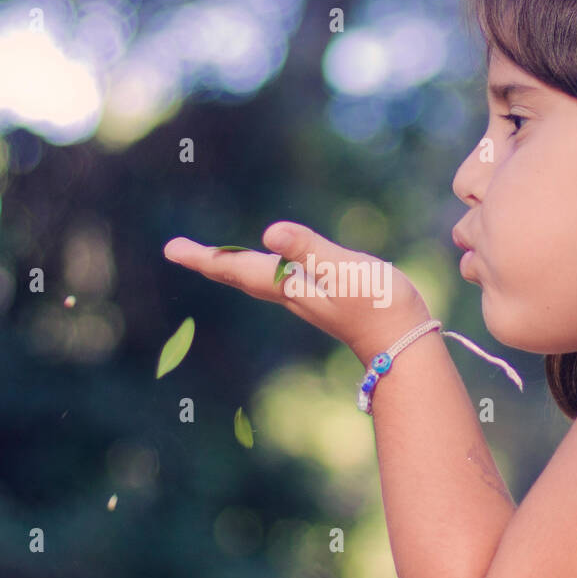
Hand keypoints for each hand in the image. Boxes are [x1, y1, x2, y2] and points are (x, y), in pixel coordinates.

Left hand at [163, 221, 431, 363]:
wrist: (404, 344)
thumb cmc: (379, 305)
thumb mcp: (346, 271)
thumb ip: (310, 250)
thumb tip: (269, 233)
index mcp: (288, 286)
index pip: (237, 268)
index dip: (205, 256)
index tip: (172, 249)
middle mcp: (291, 295)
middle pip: (240, 275)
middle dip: (210, 261)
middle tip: (178, 250)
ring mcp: (307, 299)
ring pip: (257, 280)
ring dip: (231, 267)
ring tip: (211, 257)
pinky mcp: (325, 299)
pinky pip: (280, 281)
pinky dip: (262, 270)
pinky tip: (270, 267)